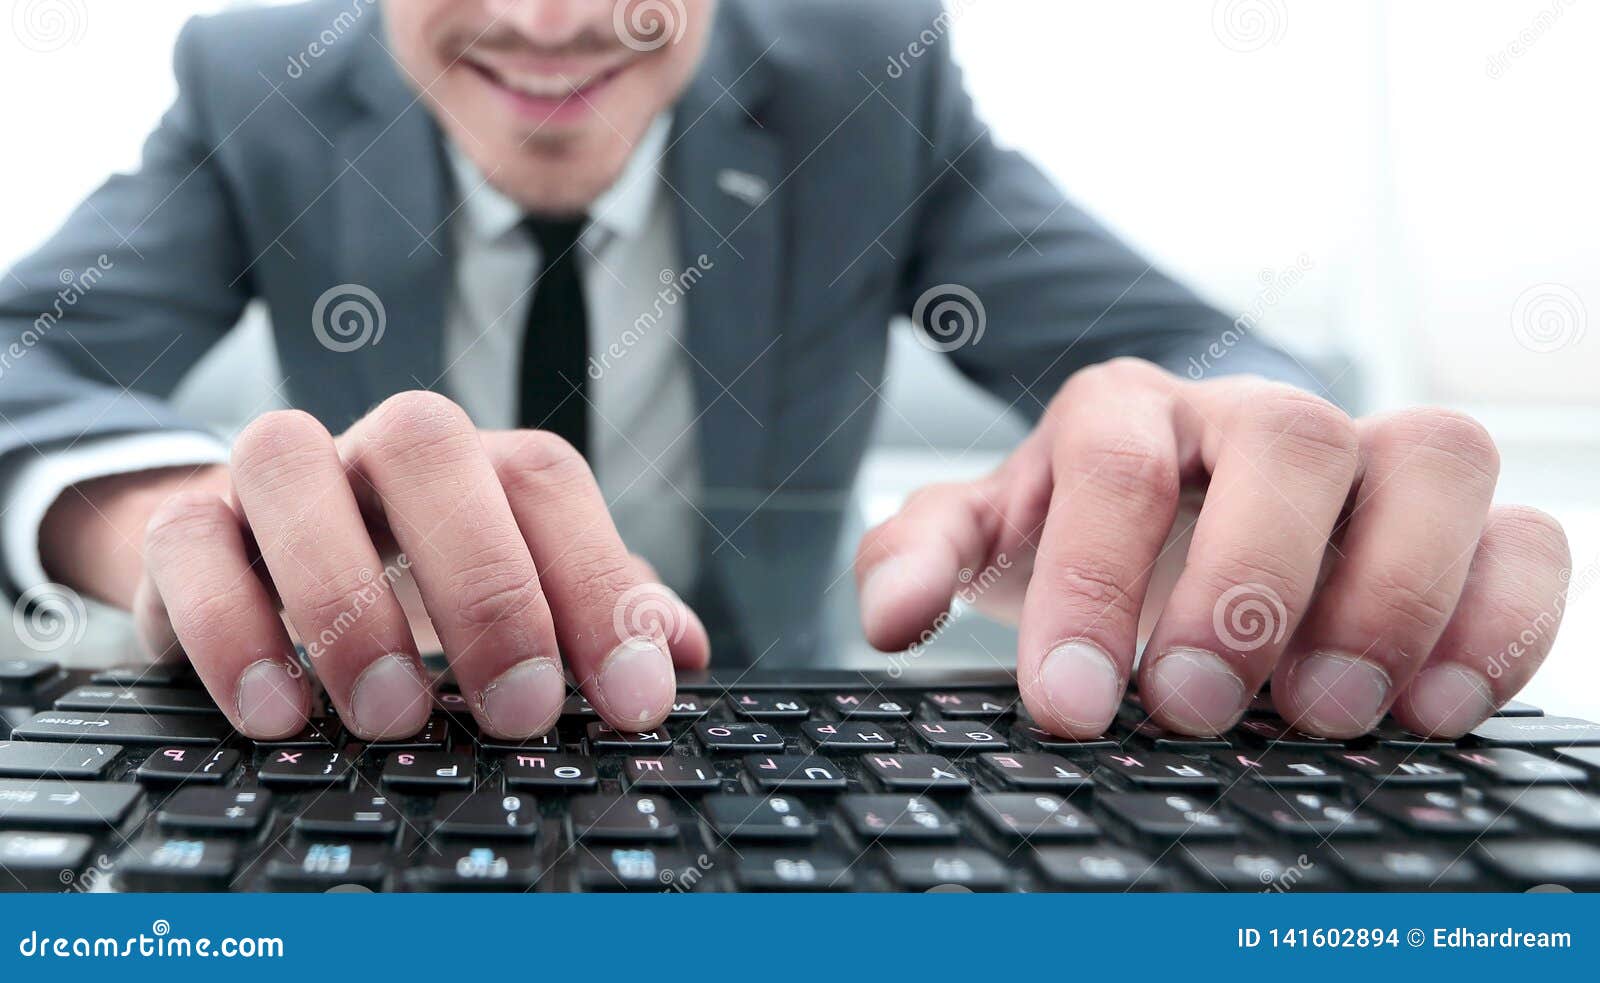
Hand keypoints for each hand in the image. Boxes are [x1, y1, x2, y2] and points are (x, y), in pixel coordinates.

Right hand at [42, 391, 707, 739]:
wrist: (256, 565)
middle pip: (431, 444)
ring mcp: (277, 479)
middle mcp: (378, 451)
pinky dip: (229, 629)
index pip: (547, 485)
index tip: (635, 702)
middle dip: (486, 580)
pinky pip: (186, 544)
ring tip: (390, 717)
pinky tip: (279, 716)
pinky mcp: (184, 527)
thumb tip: (683, 653)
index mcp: (474, 464)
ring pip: (289, 463)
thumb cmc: (411, 585)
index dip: (601, 588)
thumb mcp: (511, 600)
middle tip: (519, 710)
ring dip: (345, 597)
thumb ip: (595, 616)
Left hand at [855, 358, 1569, 738]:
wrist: (1162, 523)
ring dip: (1392, 595)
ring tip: (1328, 717)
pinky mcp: (1458, 519)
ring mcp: (1369, 457)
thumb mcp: (985, 542)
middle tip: (1196, 707)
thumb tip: (893, 612)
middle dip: (1248, 581)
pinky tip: (1433, 712)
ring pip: (1435, 459)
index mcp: (1127, 414)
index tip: (1072, 706)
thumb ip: (921, 556)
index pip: (1116, 465)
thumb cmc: (1073, 536)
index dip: (1091, 583)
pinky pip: (1524, 534)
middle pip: (1290, 438)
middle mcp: (1255, 417)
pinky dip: (1499, 618)